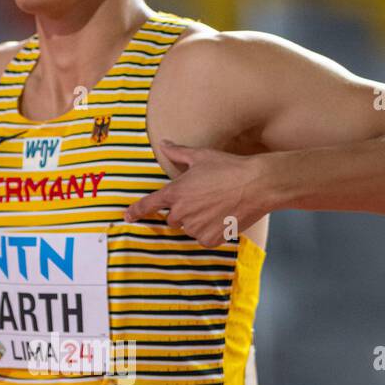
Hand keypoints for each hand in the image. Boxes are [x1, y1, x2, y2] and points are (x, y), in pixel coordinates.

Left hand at [123, 139, 271, 247]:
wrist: (256, 185)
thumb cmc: (229, 168)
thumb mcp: (201, 156)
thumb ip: (178, 153)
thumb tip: (164, 144)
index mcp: (175, 192)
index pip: (148, 204)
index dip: (136, 211)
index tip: (128, 216)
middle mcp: (181, 212)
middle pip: (173, 219)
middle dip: (183, 211)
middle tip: (203, 199)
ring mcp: (195, 227)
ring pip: (190, 229)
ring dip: (198, 221)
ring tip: (217, 206)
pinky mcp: (210, 239)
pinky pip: (204, 238)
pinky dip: (211, 231)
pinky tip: (223, 217)